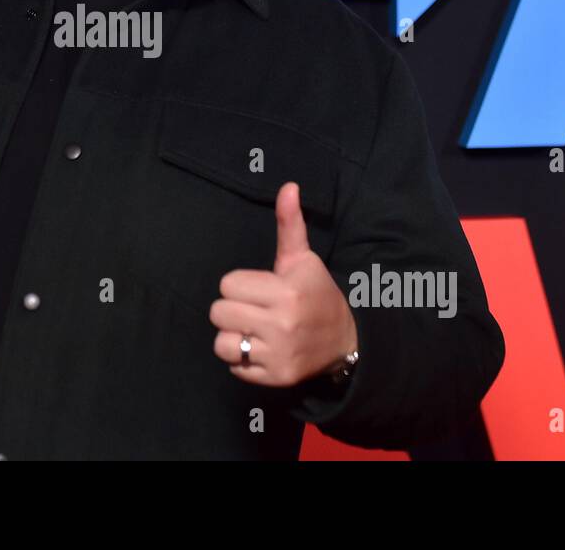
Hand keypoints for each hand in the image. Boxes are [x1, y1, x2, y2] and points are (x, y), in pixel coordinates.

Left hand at [209, 181, 356, 385]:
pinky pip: (235, 368)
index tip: (259, 289)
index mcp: (286, 291)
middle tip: (255, 310)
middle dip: (233, 310)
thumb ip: (289, 224)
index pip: (227, 285)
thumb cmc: (315, 293)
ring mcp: (279, 353)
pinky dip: (244, 361)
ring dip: (234, 338)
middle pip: (219, 313)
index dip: (239, 285)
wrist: (345, 340)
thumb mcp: (303, 259)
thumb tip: (288, 186)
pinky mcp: (276, 377)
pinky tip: (263, 349)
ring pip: (222, 344)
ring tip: (255, 331)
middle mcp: (282, 323)